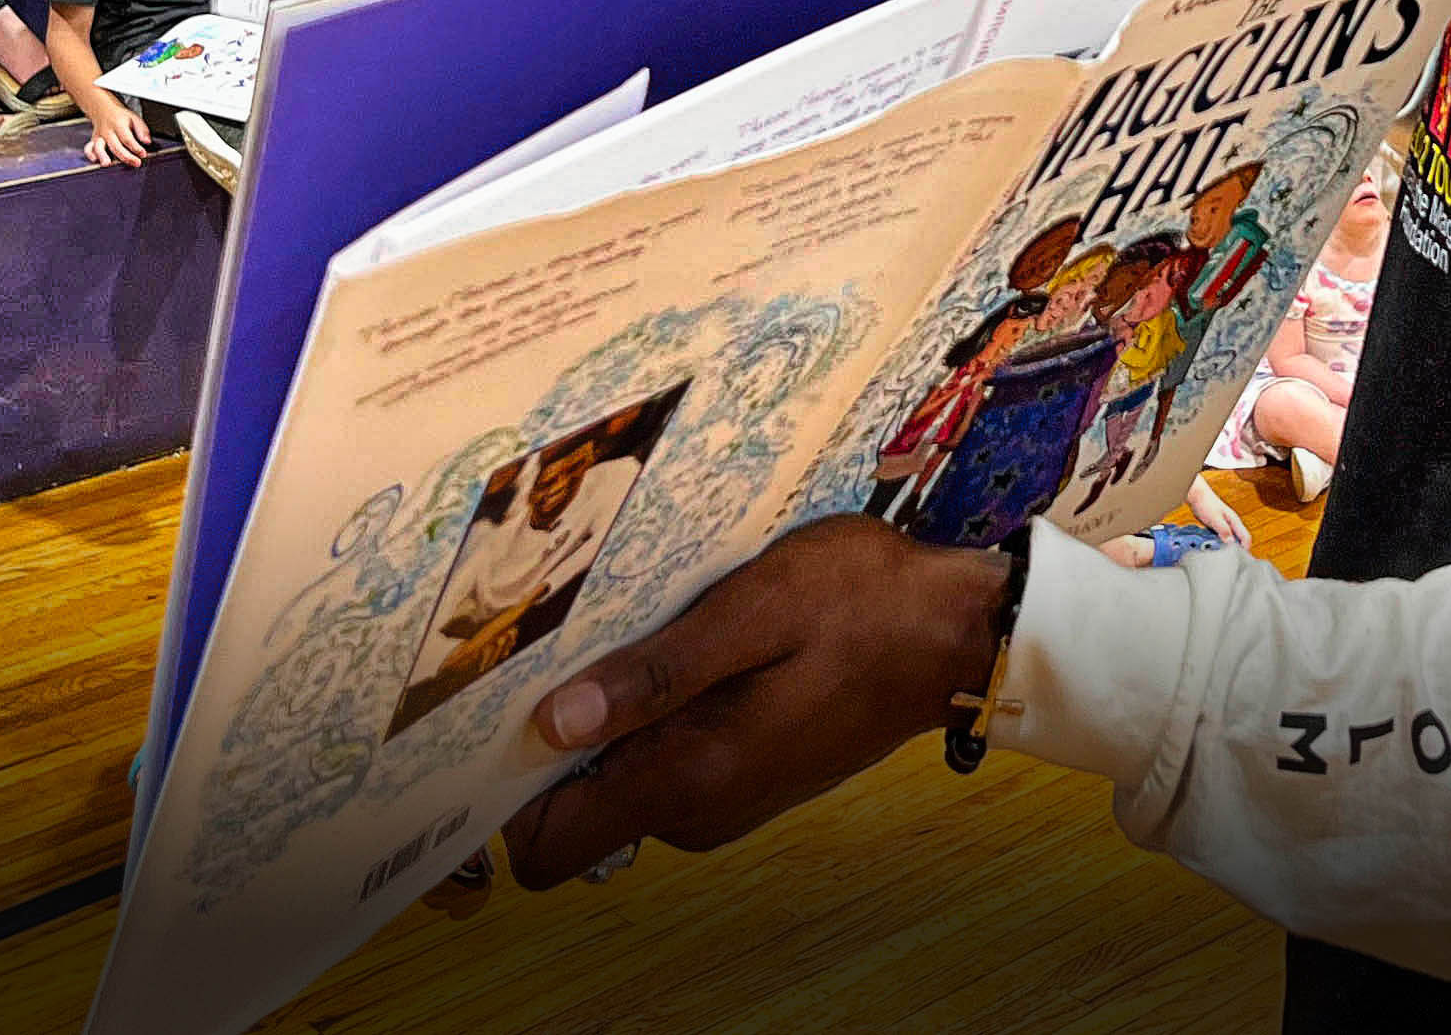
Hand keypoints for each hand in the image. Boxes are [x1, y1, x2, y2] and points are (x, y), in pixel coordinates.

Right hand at [83, 92, 153, 167]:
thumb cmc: (120, 116)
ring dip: (102, 155)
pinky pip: (88, 148)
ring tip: (107, 163)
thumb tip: (147, 141)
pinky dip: (90, 154)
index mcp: (118, 125)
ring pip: (99, 147)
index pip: (127, 138)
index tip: (143, 154)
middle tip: (136, 163)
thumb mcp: (134, 118)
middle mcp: (108, 132)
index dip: (136, 147)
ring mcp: (99, 136)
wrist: (103, 109)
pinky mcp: (93, 141)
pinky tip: (95, 160)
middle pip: (116, 146)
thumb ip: (142, 130)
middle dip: (126, 156)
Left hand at [504, 515, 1005, 884]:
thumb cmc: (868, 604)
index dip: (505, 793)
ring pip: (616, 774)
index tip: (494, 716)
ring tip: (634, 624)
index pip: (548, 847)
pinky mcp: (740, 771)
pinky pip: (661, 756)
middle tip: (564, 637)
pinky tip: (678, 639)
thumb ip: (656, 672)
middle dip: (555, 731)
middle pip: (572, 804)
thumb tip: (555, 722)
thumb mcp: (757, 609)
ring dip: (609, 710)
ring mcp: (722, 795)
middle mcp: (700, 805)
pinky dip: (652, 708)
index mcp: (694, 774)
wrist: (956, 631)